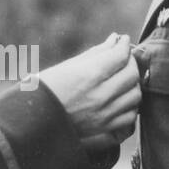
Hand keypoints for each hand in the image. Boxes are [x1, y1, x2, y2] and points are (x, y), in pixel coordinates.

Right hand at [37, 34, 141, 151]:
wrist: (32, 122)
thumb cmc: (46, 89)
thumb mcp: (67, 66)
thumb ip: (96, 53)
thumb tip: (115, 40)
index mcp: (89, 75)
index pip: (121, 55)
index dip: (124, 45)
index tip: (123, 41)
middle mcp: (100, 95)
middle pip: (132, 74)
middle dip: (131, 62)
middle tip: (124, 58)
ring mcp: (105, 114)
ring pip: (135, 95)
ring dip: (132, 84)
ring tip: (122, 79)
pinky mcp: (105, 129)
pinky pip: (130, 116)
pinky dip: (130, 106)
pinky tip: (121, 99)